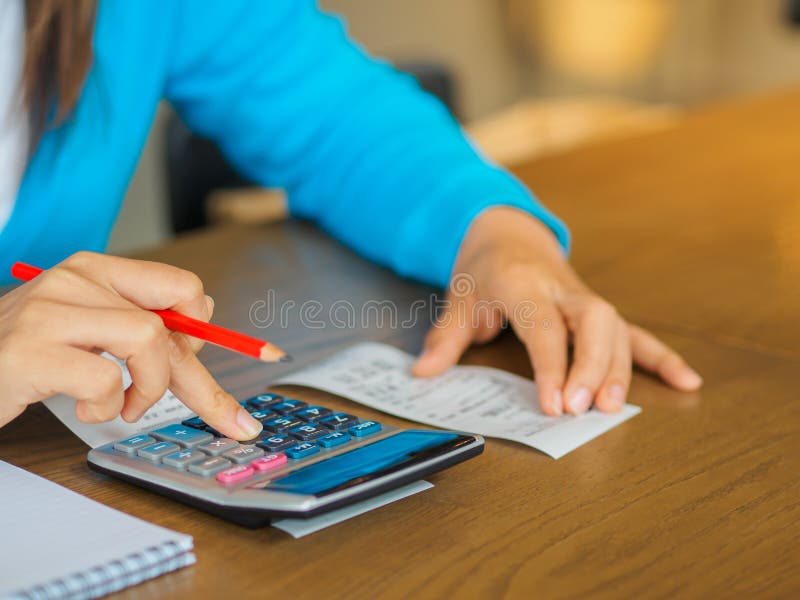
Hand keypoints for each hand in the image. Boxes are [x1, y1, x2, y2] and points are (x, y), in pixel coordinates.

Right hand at [0, 252, 262, 438]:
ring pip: (147, 341)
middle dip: (203, 384)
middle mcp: (76, 280)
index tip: (208, 357)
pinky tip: (87, 407)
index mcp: (96, 269)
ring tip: (125, 405)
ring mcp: (51, 312)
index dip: (205, 325)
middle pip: (171, 326)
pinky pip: (105, 380)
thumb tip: (205, 316)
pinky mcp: (31, 351)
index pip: (180, 284)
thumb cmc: (25, 351)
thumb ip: (138, 319)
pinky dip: (108, 406)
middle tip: (229, 420)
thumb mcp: (86, 326)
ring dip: (149, 389)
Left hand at [412, 206, 701, 415]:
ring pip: (616, 327)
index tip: (553, 403)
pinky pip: (634, 333)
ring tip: (613, 409)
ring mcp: (583, 298)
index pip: (544, 325)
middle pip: (592, 321)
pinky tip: (686, 382)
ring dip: (620, 369)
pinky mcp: (596, 312)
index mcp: (523, 282)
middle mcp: (560, 288)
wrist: (509, 232)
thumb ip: (445, 336)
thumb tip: (423, 373)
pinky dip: (660, 358)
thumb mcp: (458, 297)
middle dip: (592, 365)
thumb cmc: (484, 268)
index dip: (550, 365)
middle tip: (581, 408)